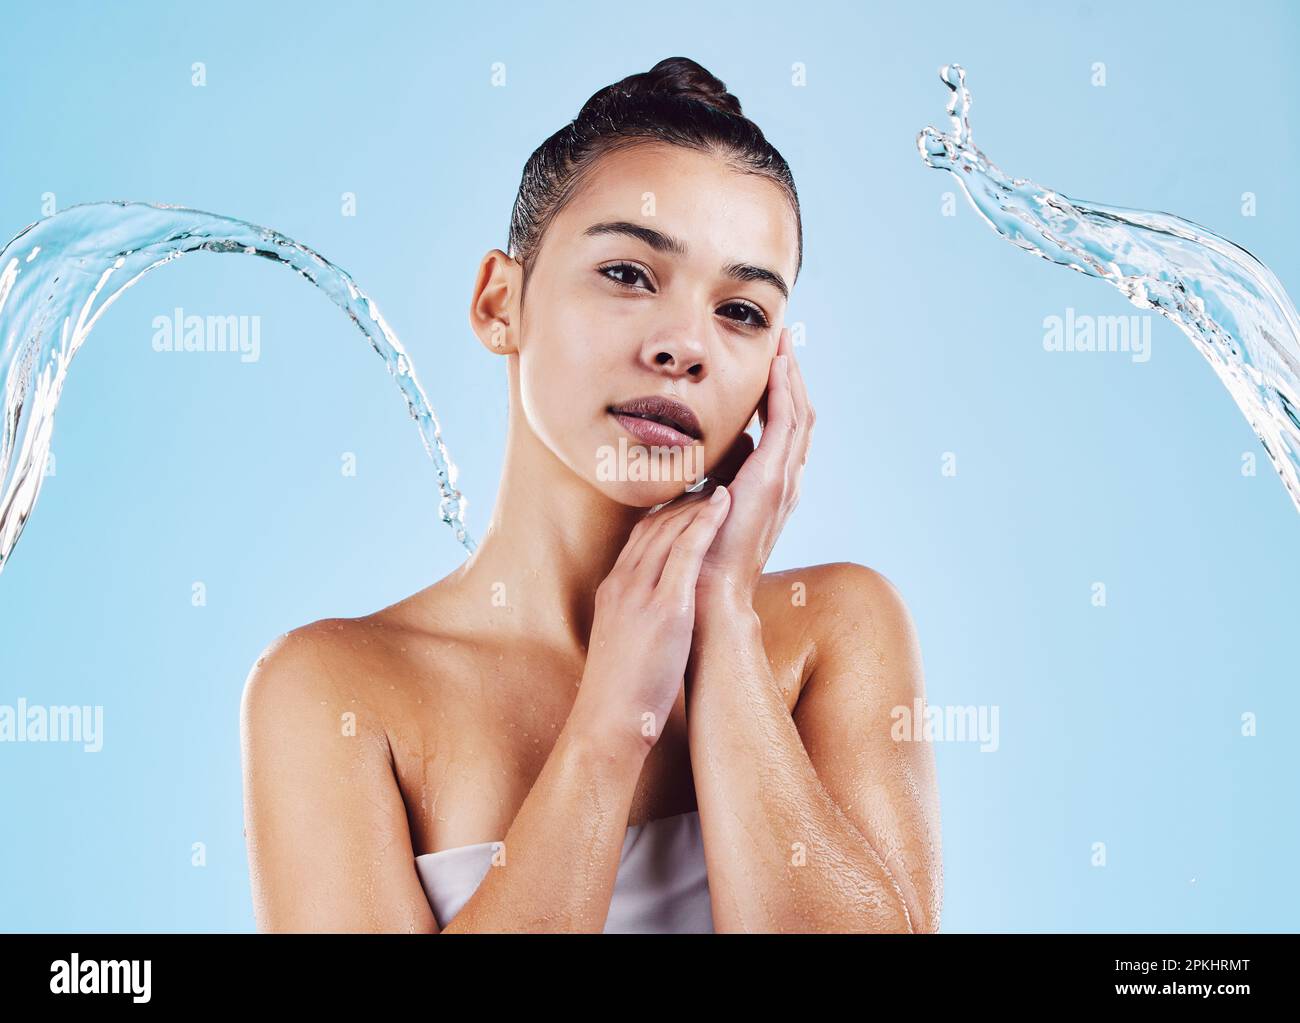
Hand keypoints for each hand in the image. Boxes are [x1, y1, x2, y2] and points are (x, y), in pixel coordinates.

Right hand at [570, 486, 731, 753]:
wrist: (607, 721)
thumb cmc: (619, 694)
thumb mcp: (623, 644)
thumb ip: (636, 620)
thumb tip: (656, 617)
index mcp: (612, 589)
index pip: (639, 536)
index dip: (665, 512)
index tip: (688, 496)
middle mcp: (623, 583)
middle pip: (654, 524)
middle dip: (684, 497)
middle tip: (713, 474)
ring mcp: (642, 593)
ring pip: (670, 529)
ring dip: (698, 500)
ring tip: (725, 479)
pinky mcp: (666, 608)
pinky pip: (686, 551)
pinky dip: (705, 521)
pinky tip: (723, 501)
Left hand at [697, 326, 813, 607]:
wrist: (709, 586)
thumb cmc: (701, 553)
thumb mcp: (711, 505)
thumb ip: (719, 478)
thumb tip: (717, 458)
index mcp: (774, 485)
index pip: (785, 428)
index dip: (782, 393)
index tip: (771, 361)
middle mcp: (788, 479)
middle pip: (800, 414)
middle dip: (792, 376)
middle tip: (783, 341)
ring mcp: (785, 479)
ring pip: (799, 414)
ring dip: (791, 376)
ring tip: (782, 344)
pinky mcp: (774, 478)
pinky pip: (787, 424)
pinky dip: (784, 392)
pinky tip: (776, 368)